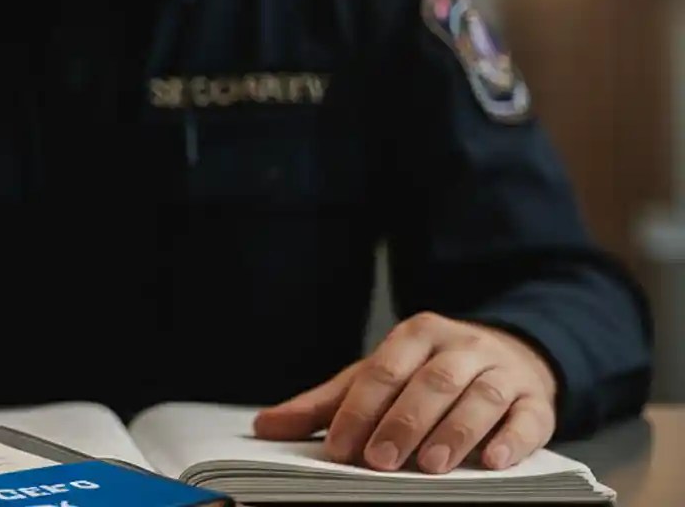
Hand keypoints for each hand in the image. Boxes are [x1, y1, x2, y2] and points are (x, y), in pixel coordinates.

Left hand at [254, 312, 556, 473]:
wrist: (508, 357)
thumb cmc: (427, 375)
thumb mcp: (377, 379)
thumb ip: (326, 405)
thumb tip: (264, 426)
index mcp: (416, 335)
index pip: (382, 370)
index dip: (359, 410)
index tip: (340, 447)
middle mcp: (461, 346)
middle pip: (429, 382)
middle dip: (402, 423)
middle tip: (380, 461)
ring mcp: (502, 371)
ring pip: (478, 397)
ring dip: (454, 432)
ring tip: (431, 465)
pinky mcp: (536, 399)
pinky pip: (529, 417)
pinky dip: (513, 439)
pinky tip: (495, 462)